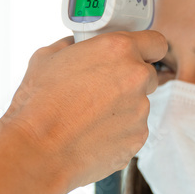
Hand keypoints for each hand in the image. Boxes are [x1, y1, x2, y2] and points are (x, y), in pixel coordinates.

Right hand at [0, 31, 164, 190]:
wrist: (38, 150)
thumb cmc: (39, 105)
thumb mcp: (47, 58)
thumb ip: (72, 46)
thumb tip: (76, 46)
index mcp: (118, 50)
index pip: (156, 42)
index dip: (147, 50)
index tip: (140, 56)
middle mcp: (136, 78)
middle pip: (148, 75)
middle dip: (130, 81)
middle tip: (103, 90)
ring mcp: (140, 110)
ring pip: (139, 105)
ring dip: (122, 108)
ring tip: (89, 117)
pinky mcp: (138, 138)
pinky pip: (133, 130)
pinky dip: (118, 131)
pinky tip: (93, 134)